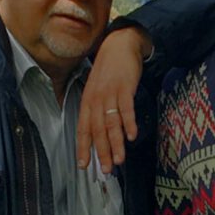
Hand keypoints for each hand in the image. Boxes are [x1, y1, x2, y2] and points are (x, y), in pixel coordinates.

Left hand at [77, 27, 151, 173]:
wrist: (119, 45)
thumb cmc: (108, 71)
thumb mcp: (97, 90)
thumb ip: (97, 110)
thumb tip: (100, 132)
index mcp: (87, 102)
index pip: (83, 129)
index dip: (83, 148)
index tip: (84, 166)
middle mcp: (96, 100)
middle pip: (97, 130)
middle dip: (101, 152)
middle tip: (106, 170)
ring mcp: (110, 94)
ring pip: (111, 123)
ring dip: (115, 143)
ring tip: (119, 160)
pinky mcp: (124, 87)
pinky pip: (126, 109)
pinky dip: (129, 123)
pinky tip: (132, 136)